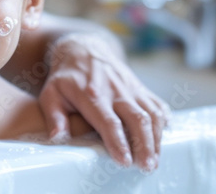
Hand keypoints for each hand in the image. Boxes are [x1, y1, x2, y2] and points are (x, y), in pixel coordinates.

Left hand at [38, 34, 169, 170]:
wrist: (85, 49)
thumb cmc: (67, 77)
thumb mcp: (51, 93)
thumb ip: (54, 116)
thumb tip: (57, 137)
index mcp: (92, 96)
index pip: (109, 122)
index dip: (118, 142)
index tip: (125, 161)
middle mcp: (116, 92)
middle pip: (136, 119)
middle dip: (144, 144)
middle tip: (147, 166)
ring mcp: (131, 89)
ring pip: (151, 113)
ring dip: (156, 137)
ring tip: (155, 159)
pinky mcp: (140, 88)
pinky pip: (156, 104)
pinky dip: (163, 119)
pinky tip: (164, 134)